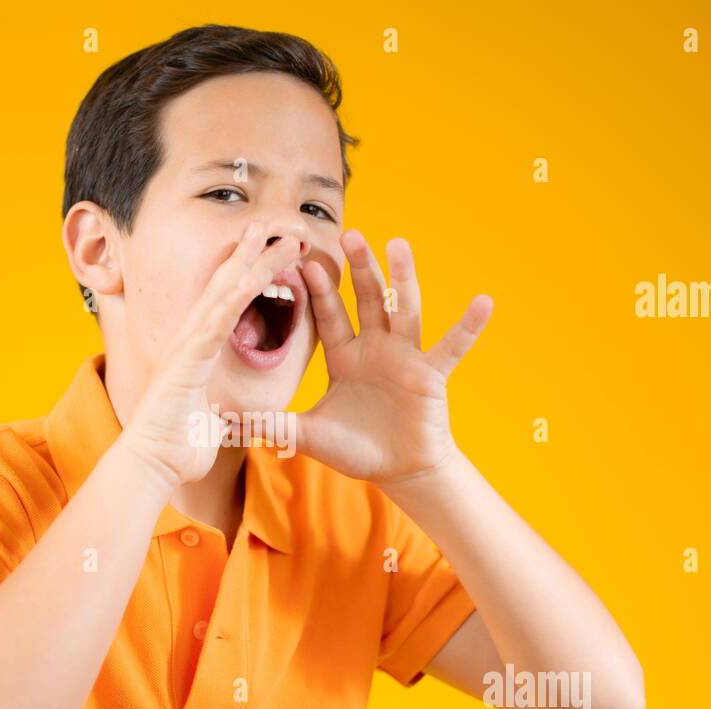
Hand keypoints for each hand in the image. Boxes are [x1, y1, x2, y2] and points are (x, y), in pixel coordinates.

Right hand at [118, 221, 302, 489]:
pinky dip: (234, 298)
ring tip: (272, 236)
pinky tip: (252, 275)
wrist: (151, 466)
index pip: (224, 304)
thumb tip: (237, 414)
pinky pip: (216, 324)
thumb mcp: (212, 420)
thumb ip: (223, 408)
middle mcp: (190, 341)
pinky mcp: (187, 362)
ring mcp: (186, 348)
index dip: (243, 273)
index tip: (263, 249)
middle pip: (223, 287)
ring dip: (250, 264)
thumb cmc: (178, 447)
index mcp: (197, 352)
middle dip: (248, 254)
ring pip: (224, 296)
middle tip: (270, 224)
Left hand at [292, 229, 492, 487]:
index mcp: (345, 358)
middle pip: (366, 300)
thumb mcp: (307, 435)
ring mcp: (406, 357)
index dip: (318, 291)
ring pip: (403, 310)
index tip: (302, 260)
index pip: (329, 317)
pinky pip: (452, 346)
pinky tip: (484, 302)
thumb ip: (271, 424)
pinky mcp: (431, 374)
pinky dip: (468, 326)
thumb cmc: (356, 450)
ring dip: (402, 279)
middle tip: (347, 233)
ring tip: (398, 244)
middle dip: (357, 268)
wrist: (399, 472)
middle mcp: (375, 349)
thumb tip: (226, 421)